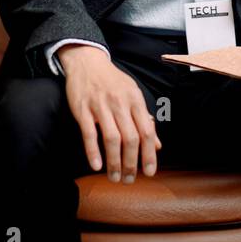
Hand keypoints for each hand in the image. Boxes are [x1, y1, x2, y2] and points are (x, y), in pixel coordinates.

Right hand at [59, 44, 160, 182]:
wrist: (87, 62)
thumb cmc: (113, 81)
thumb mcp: (133, 96)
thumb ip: (144, 120)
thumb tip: (157, 145)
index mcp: (135, 100)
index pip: (146, 131)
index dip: (149, 154)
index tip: (149, 172)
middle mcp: (120, 103)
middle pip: (130, 138)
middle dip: (131, 163)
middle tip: (129, 180)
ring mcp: (101, 106)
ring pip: (111, 138)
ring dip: (114, 162)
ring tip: (114, 177)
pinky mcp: (82, 109)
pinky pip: (89, 133)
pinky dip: (92, 151)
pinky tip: (96, 165)